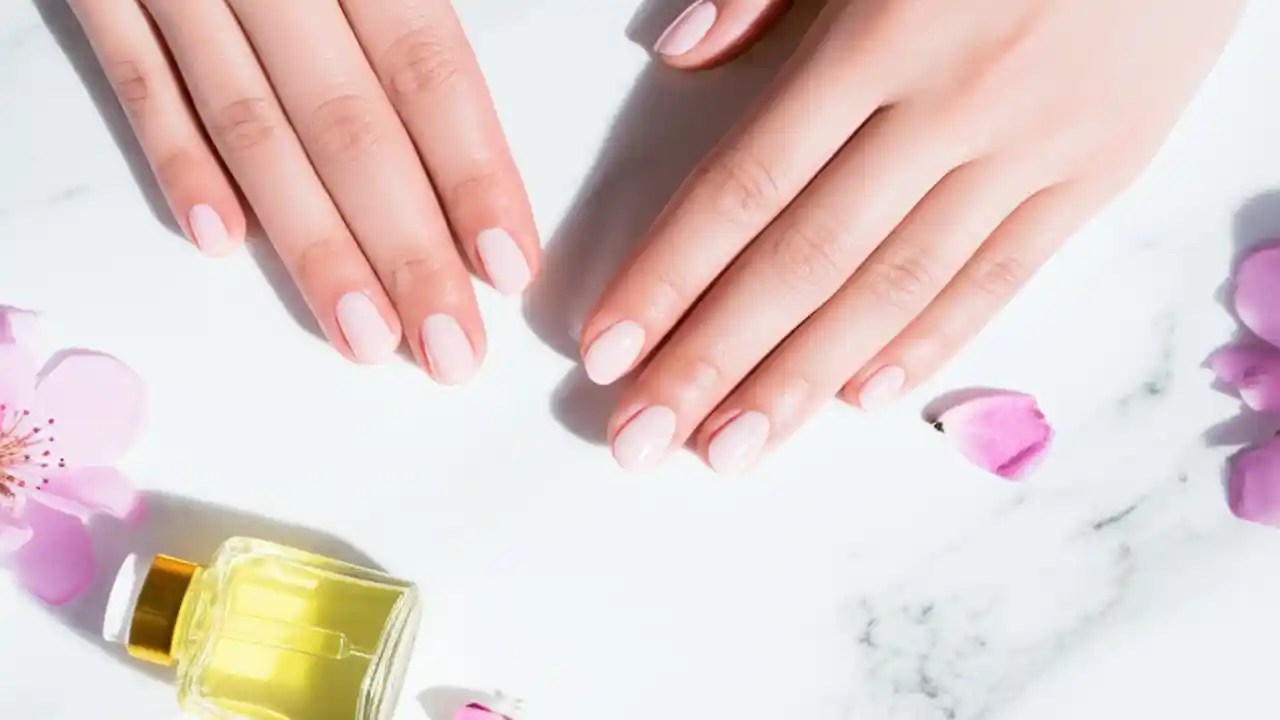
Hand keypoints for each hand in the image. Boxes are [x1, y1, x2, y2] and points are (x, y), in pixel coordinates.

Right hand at [72, 0, 539, 381]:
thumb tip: (475, 54)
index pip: (426, 65)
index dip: (470, 169)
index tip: (508, 265)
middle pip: (345, 122)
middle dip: (402, 246)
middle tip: (450, 352)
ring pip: (247, 121)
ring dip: (307, 239)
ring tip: (362, 336)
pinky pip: (133, 72)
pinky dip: (176, 157)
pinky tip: (221, 242)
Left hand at [583, 0, 1241, 470]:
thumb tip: (682, 54)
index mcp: (882, 30)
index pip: (748, 184)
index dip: (671, 274)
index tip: (609, 349)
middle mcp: (952, 104)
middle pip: (808, 258)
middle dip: (714, 359)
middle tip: (644, 440)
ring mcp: (1033, 146)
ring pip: (898, 286)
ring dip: (804, 378)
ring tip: (733, 448)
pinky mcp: (1101, 168)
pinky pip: (1004, 273)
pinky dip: (931, 340)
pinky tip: (862, 397)